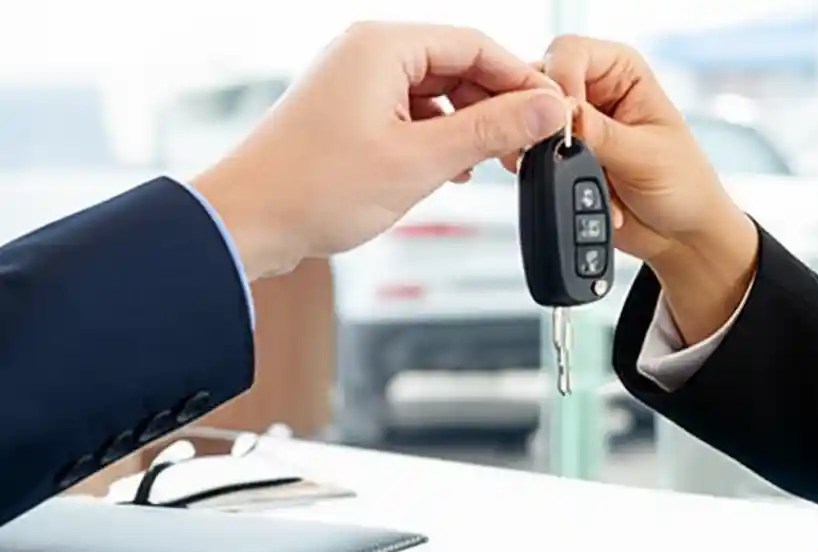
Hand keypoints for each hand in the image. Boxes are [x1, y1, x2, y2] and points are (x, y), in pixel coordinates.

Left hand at [193, 23, 567, 279]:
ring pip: (437, 91)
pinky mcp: (349, 112)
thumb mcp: (420, 161)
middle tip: (528, 143)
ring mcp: (355, 82)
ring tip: (493, 161)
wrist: (247, 222)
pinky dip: (440, 136)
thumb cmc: (311, 188)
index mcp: (382, 47)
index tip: (551, 113)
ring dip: (470, 124)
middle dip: (497, 105)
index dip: (521, 80)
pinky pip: (412, 111)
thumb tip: (543, 108)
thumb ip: (490, 130)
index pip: (476, 45)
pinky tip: (453, 168)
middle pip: (458, 65)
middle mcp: (367, 54)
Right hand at [541, 36, 757, 343]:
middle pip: (539, 84)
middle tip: (555, 151)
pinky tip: (572, 193)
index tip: (564, 120)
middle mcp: (592, 91)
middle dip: (542, 120)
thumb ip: (601, 134)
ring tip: (572, 179)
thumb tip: (563, 116)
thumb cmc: (684, 185)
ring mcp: (573, 125)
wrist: (679, 234)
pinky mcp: (560, 157)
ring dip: (541, 152)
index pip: (569, 52)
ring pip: (528, 122)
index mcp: (621, 71)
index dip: (558, 81)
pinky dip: (542, 175)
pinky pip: (529, 156)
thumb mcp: (646, 157)